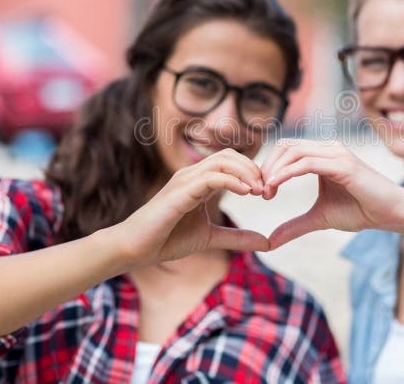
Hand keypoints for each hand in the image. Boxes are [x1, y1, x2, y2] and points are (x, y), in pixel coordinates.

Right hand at [117, 149, 268, 267]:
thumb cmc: (167, 240)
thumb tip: (267, 243)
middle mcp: (192, 175)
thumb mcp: (211, 238)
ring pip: (222, 161)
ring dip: (246, 172)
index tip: (268, 192)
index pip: (231, 161)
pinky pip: (211, 177)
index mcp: (199, 181)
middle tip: (267, 190)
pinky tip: (246, 192)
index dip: (252, 172)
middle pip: (229, 155)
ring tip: (259, 191)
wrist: (136, 249)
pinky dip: (232, 181)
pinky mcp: (180, 191)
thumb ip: (237, 238)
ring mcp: (185, 180)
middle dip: (252, 168)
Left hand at [261, 139, 403, 248]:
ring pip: (293, 151)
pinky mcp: (343, 164)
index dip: (269, 167)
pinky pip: (306, 163)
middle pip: (285, 146)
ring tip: (267, 192)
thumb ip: (295, 226)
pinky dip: (286, 173)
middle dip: (267, 167)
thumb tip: (270, 241)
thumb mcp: (320, 218)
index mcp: (322, 155)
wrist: (393, 213)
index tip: (261, 192)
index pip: (286, 150)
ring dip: (274, 171)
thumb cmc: (361, 211)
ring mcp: (336, 154)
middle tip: (260, 192)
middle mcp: (328, 148)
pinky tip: (275, 187)